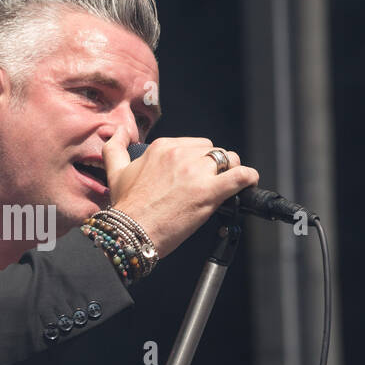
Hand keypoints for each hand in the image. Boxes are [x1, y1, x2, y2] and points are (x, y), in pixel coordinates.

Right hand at [101, 125, 258, 259]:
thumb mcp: (115, 172)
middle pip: (213, 151)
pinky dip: (249, 178)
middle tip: (209, 184)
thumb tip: (119, 131)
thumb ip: (115, 148)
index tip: (195, 176)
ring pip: (229, 159)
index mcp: (162, 148)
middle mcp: (179, 154)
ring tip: (226, 187)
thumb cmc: (126, 208)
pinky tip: (248, 185)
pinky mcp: (209, 191)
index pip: (194, 144)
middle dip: (214, 166)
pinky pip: (240, 176)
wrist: (131, 233)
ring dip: (230, 172)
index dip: (198, 161)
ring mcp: (195, 172)